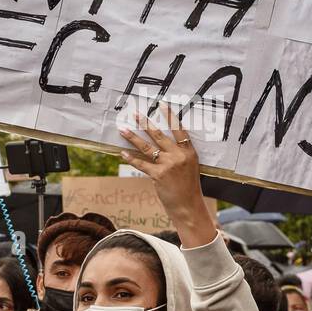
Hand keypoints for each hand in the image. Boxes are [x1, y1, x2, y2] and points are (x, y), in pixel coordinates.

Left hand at [120, 104, 214, 247]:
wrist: (188, 206)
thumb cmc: (188, 188)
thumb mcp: (189, 168)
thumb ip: (178, 156)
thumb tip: (161, 146)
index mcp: (189, 152)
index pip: (179, 130)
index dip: (170, 117)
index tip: (162, 105)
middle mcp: (179, 156)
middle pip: (160, 135)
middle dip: (145, 123)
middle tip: (135, 114)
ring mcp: (168, 165)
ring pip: (147, 147)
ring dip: (133, 138)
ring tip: (123, 129)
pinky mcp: (158, 175)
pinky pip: (141, 164)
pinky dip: (131, 158)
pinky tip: (122, 152)